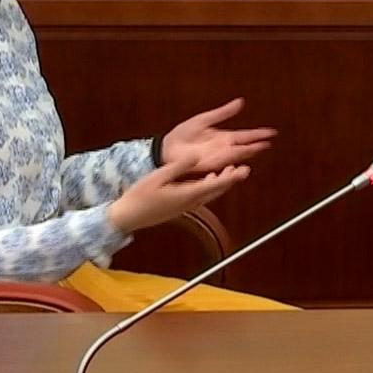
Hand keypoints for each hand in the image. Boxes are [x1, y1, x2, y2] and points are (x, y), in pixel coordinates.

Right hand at [108, 160, 248, 233]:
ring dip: (221, 183)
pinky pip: (200, 197)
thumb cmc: (139, 196)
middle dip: (231, 179)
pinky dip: (209, 188)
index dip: (232, 177)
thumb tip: (196, 155)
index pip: (216, 184)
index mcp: (187, 194)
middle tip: (243, 169)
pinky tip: (207, 181)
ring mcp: (185, 207)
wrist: (127, 217)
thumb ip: (179, 166)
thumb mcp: (158, 176)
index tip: (245, 170)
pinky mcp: (180, 208)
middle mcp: (190, 203)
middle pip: (216, 190)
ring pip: (209, 194)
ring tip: (229, 172)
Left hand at [160, 99, 275, 174]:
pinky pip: (222, 162)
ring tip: (258, 148)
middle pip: (244, 147)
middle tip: (268, 142)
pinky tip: (240, 160)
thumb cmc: (183, 134)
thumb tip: (240, 102)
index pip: (245, 136)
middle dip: (256, 145)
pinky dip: (231, 161)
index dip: (258, 134)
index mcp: (224, 137)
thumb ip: (222, 113)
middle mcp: (223, 148)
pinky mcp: (208, 164)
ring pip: (236, 155)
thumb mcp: (204, 119)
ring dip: (247, 153)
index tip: (271, 132)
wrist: (167, 147)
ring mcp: (217, 157)